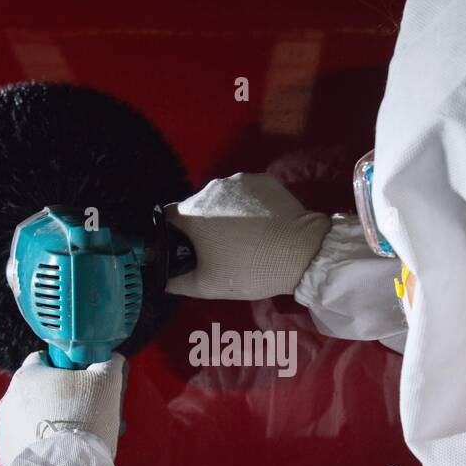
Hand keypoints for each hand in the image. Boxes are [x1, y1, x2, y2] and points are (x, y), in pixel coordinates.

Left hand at [0, 351, 127, 465]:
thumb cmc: (85, 420)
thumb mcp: (107, 382)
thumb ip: (108, 363)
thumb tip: (111, 358)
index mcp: (28, 375)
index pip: (45, 359)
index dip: (67, 368)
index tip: (83, 383)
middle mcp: (8, 398)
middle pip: (39, 391)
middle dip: (62, 400)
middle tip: (87, 415)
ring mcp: (4, 428)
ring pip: (32, 418)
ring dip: (51, 423)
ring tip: (76, 439)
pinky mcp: (5, 454)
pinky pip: (25, 443)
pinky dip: (41, 446)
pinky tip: (60, 454)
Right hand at [165, 173, 329, 299]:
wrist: (303, 253)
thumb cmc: (249, 270)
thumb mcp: (207, 286)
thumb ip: (176, 282)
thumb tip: (163, 278)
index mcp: (192, 212)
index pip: (167, 217)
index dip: (171, 233)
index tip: (184, 249)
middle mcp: (210, 189)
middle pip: (196, 206)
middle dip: (201, 225)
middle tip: (217, 249)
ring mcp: (239, 180)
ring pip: (221, 197)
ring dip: (225, 213)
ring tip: (243, 236)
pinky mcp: (263, 179)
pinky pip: (246, 192)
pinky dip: (248, 205)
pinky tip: (261, 223)